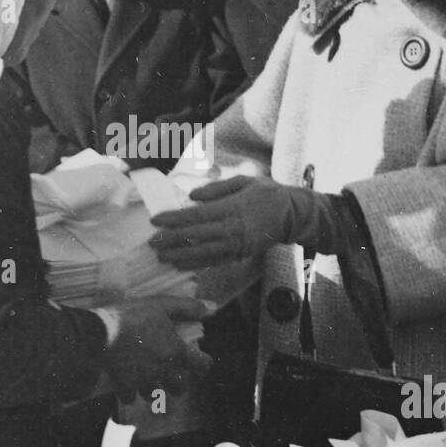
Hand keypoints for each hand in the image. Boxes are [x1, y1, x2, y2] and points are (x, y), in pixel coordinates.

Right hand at [97, 297, 212, 401]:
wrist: (100, 332)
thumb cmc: (133, 316)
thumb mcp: (161, 304)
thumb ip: (188, 307)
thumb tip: (212, 308)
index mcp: (176, 352)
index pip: (201, 365)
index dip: (204, 364)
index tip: (201, 361)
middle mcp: (163, 371)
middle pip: (179, 388)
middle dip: (177, 383)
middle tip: (170, 373)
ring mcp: (143, 381)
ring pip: (154, 395)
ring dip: (152, 388)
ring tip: (146, 377)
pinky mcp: (124, 386)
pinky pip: (130, 397)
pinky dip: (129, 391)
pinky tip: (125, 381)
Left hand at [149, 175, 329, 269]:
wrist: (293, 214)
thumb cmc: (267, 193)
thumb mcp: (244, 181)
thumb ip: (217, 188)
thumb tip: (192, 196)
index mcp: (232, 207)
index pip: (197, 215)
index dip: (174, 219)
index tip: (155, 220)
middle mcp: (233, 228)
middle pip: (197, 237)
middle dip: (172, 241)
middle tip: (152, 244)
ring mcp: (237, 244)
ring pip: (204, 253)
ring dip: (181, 256)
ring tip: (162, 258)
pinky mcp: (241, 254)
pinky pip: (216, 261)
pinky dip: (197, 264)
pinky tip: (182, 265)